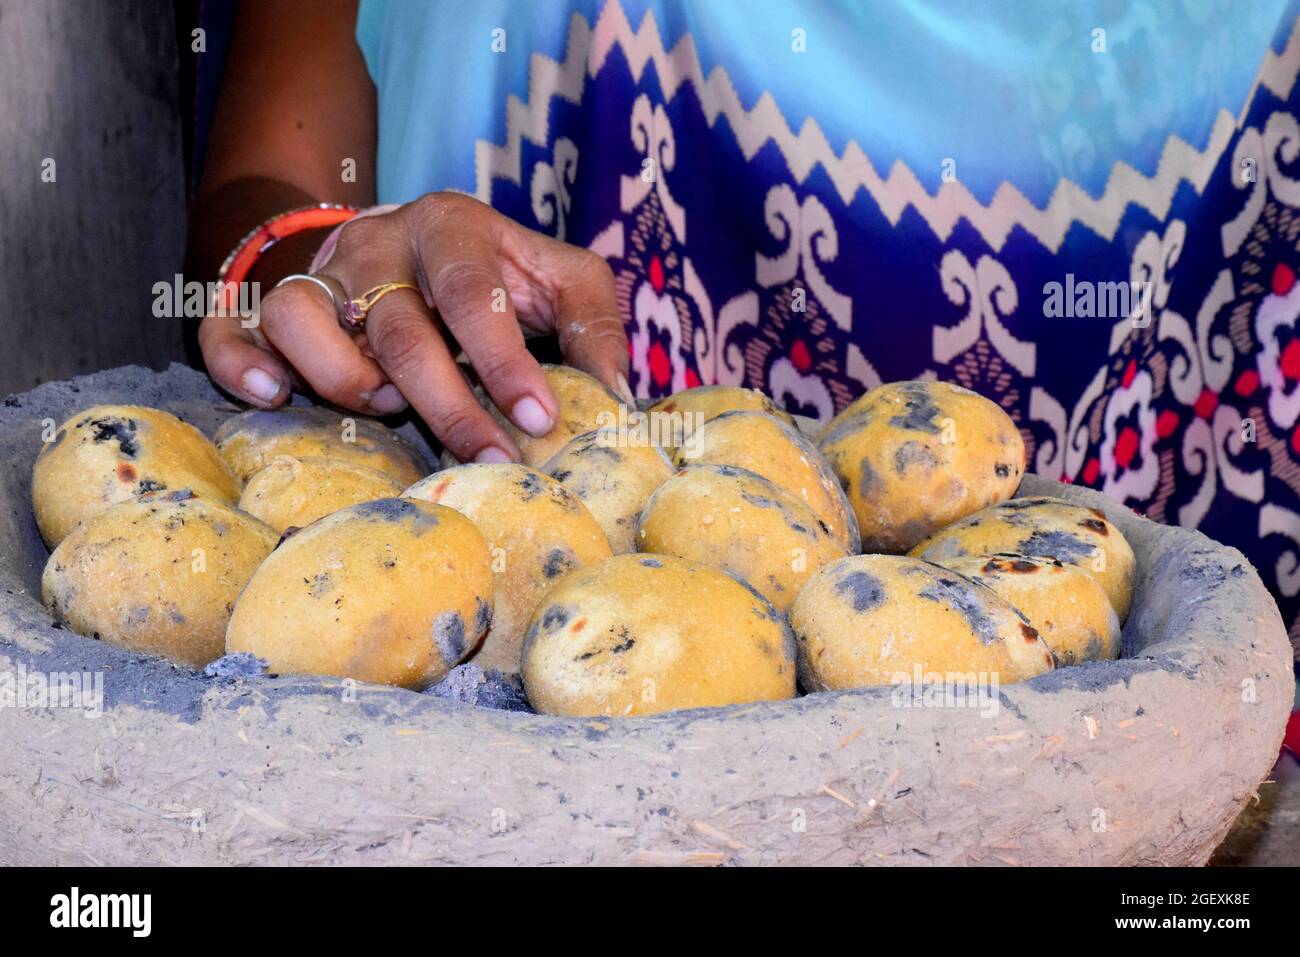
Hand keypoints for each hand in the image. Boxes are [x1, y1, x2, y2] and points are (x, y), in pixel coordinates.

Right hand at [198, 192, 628, 462]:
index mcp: (450, 226)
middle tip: (489, 458)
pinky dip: (242, 362)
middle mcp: (377, 244)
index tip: (541, 420)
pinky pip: (232, 326)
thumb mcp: (558, 276)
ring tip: (383, 407)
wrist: (411, 236)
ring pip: (298, 313)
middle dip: (445, 402)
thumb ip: (591, 321)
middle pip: (396, 325)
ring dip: (340, 374)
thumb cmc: (496, 269)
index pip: (471, 292)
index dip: (505, 359)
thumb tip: (614, 395)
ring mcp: (318, 273)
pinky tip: (273, 398)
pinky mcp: (270, 302)